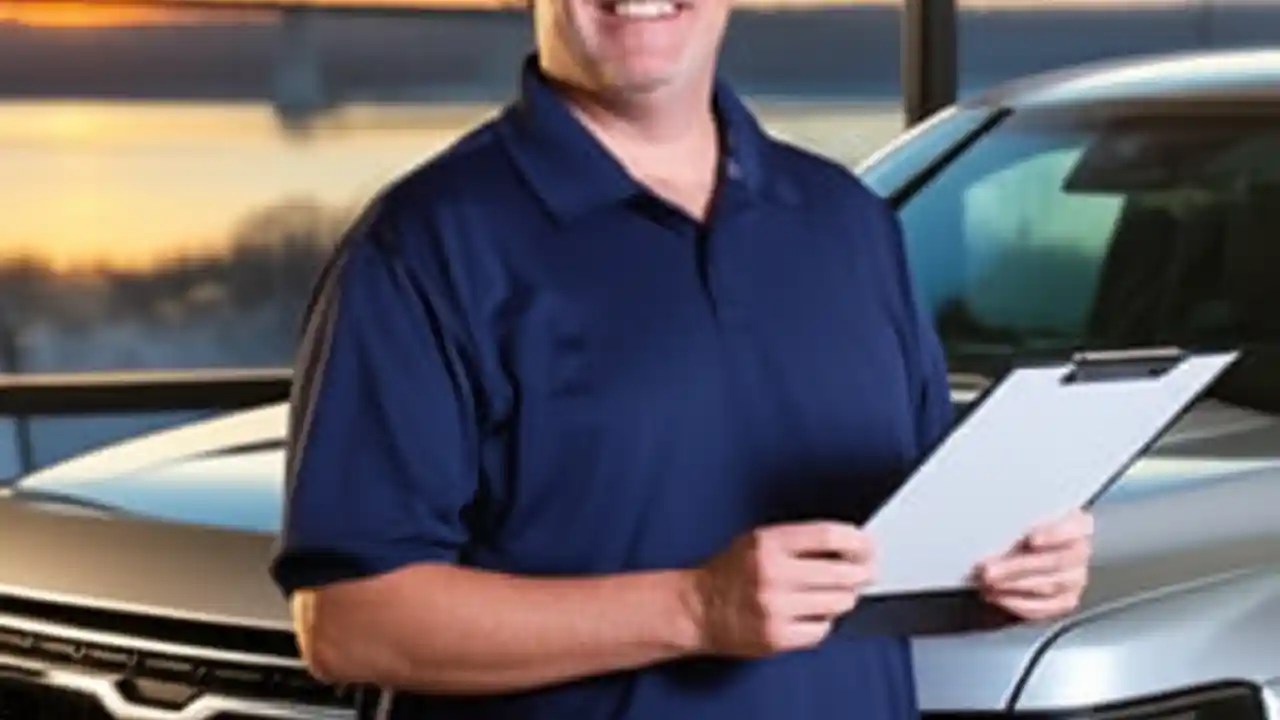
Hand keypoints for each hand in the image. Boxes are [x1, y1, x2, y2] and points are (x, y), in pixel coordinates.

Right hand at [688, 521, 875, 657]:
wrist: (697, 609)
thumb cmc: (730, 573)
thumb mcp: (758, 541)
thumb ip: (799, 541)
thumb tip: (850, 546)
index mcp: (768, 543)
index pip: (830, 536)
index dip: (858, 542)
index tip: (866, 547)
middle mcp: (772, 574)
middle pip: (842, 573)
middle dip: (861, 573)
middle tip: (863, 573)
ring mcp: (775, 608)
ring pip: (838, 603)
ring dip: (843, 599)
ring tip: (833, 594)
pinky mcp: (777, 637)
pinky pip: (822, 630)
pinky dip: (822, 622)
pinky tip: (811, 615)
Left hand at [975, 509, 1093, 621]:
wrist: (1027, 552)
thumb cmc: (1022, 528)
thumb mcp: (1021, 520)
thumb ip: (1016, 524)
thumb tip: (994, 530)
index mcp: (1076, 525)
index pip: (1072, 529)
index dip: (1054, 535)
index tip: (1032, 539)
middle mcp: (1081, 552)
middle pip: (1054, 562)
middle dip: (1017, 567)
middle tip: (988, 570)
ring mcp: (1076, 580)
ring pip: (1047, 586)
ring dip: (1013, 586)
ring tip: (987, 583)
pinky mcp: (1065, 602)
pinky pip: (1044, 608)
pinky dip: (1017, 604)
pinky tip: (997, 597)